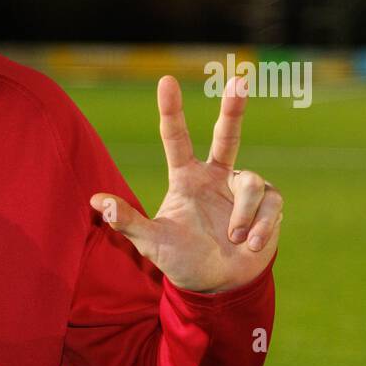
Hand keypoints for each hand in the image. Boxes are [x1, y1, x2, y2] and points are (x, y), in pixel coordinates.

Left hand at [89, 73, 282, 293]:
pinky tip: (250, 245)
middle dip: (234, 108)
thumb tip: (95, 202)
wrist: (218, 286)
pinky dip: (260, 227)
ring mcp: (244, 188)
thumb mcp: (151, 242)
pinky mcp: (268, 204)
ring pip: (251, 183)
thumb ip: (127, 222)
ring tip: (234, 239)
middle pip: (226, 136)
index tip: (166, 81)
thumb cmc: (181, 259)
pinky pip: (270, 205)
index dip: (171, 110)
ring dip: (242, 215)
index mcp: (186, 177)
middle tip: (238, 79)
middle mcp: (216, 176)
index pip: (176, 139)